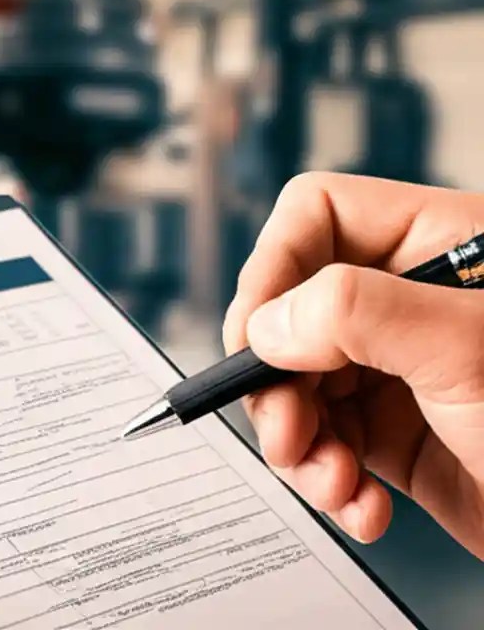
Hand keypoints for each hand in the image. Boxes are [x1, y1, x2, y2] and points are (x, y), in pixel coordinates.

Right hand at [223, 172, 483, 558]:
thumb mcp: (468, 352)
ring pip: (296, 384)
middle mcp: (411, 302)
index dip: (274, 269)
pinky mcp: (395, 434)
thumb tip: (269, 321)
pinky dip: (329, 481)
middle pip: (290, 312)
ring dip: (301, 444)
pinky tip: (362, 504)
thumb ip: (359, 313)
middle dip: (278, 382)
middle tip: (286, 430)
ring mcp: (399, 369)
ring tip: (333, 482)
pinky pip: (325, 443)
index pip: (319, 216)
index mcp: (440, 245)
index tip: (257, 337)